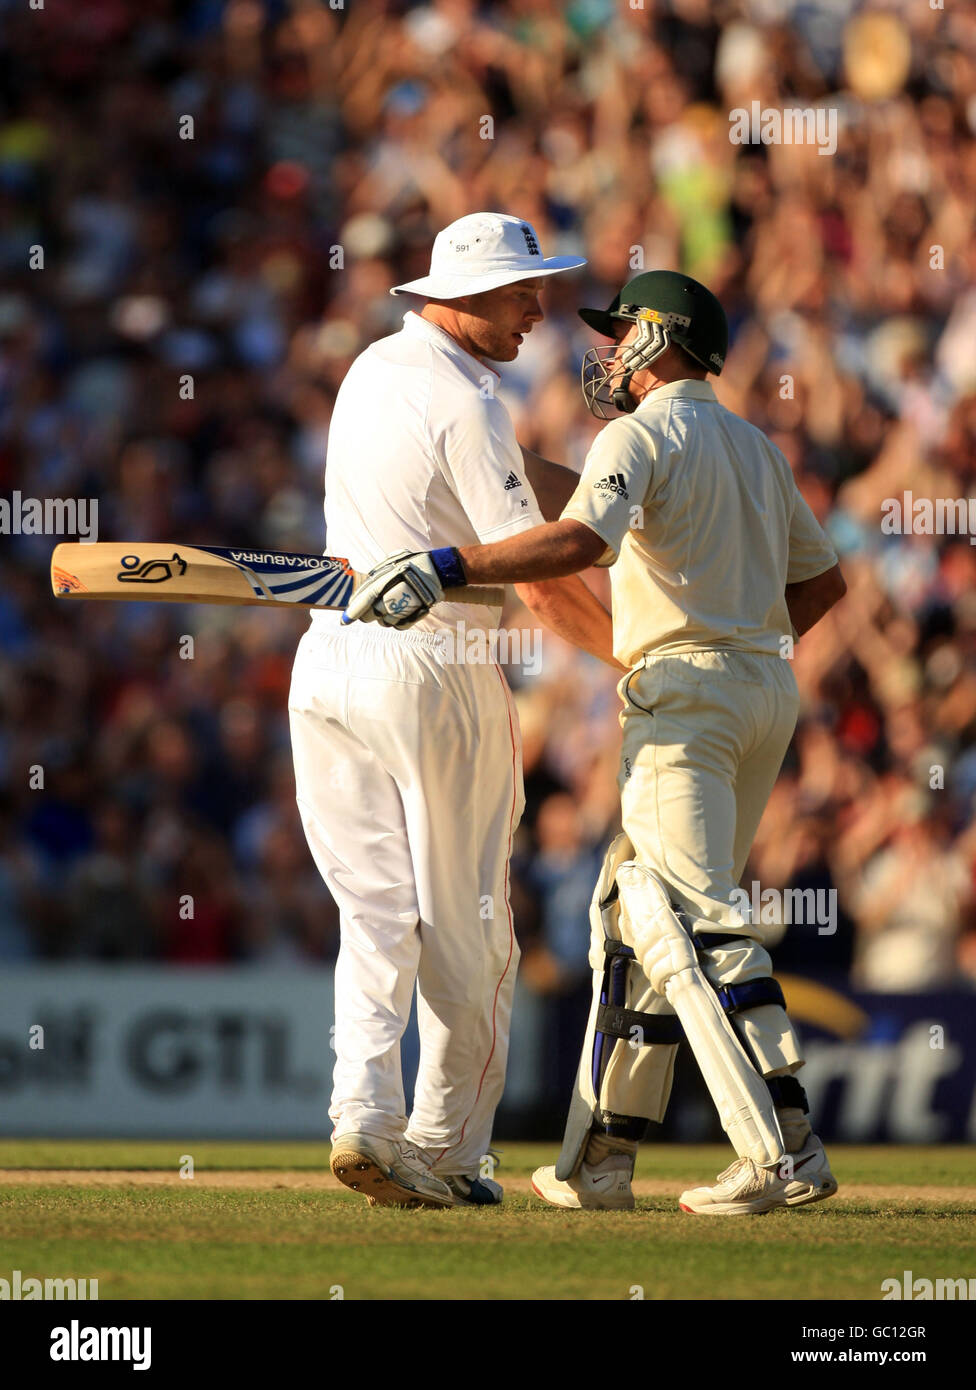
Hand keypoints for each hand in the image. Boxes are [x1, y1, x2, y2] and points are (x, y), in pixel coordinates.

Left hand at [343, 548, 465, 627]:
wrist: (439, 570)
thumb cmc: (411, 564)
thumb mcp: (391, 561)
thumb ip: (374, 576)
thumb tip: (357, 592)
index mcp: (389, 577)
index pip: (365, 598)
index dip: (353, 611)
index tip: (344, 620)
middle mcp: (397, 591)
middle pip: (373, 613)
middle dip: (367, 615)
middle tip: (368, 611)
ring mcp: (408, 604)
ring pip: (385, 621)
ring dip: (383, 618)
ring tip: (389, 607)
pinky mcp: (418, 613)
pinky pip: (400, 625)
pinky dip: (397, 622)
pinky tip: (400, 612)